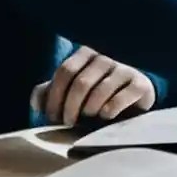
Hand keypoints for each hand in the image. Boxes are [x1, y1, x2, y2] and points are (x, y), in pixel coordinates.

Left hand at [37, 46, 155, 125]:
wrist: (134, 98)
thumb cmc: (97, 93)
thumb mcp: (71, 91)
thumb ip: (50, 93)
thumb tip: (37, 102)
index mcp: (86, 53)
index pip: (65, 71)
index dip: (55, 96)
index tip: (53, 116)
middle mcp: (106, 57)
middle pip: (81, 82)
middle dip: (70, 107)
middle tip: (68, 122)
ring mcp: (125, 69)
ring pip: (100, 91)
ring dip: (89, 110)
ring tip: (88, 119)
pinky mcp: (140, 84)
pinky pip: (119, 99)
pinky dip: (108, 111)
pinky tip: (105, 116)